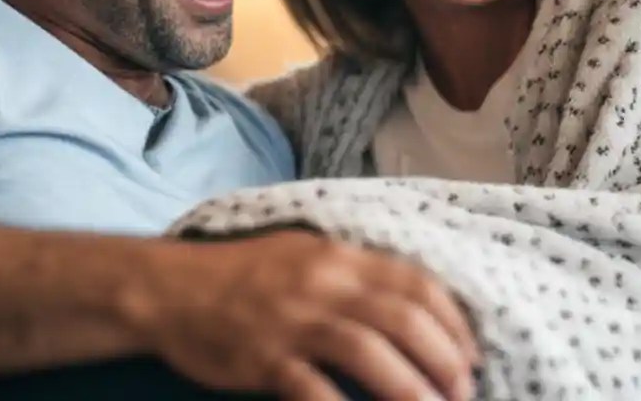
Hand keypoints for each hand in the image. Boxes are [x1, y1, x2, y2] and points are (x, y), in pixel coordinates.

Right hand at [148, 230, 478, 400]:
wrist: (168, 289)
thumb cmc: (243, 274)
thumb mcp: (306, 253)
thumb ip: (356, 275)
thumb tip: (414, 309)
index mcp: (339, 256)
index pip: (416, 284)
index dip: (453, 323)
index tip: (472, 356)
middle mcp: (322, 283)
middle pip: (402, 320)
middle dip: (444, 361)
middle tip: (463, 393)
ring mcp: (292, 321)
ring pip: (368, 353)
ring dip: (410, 390)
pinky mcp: (264, 359)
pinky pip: (314, 391)